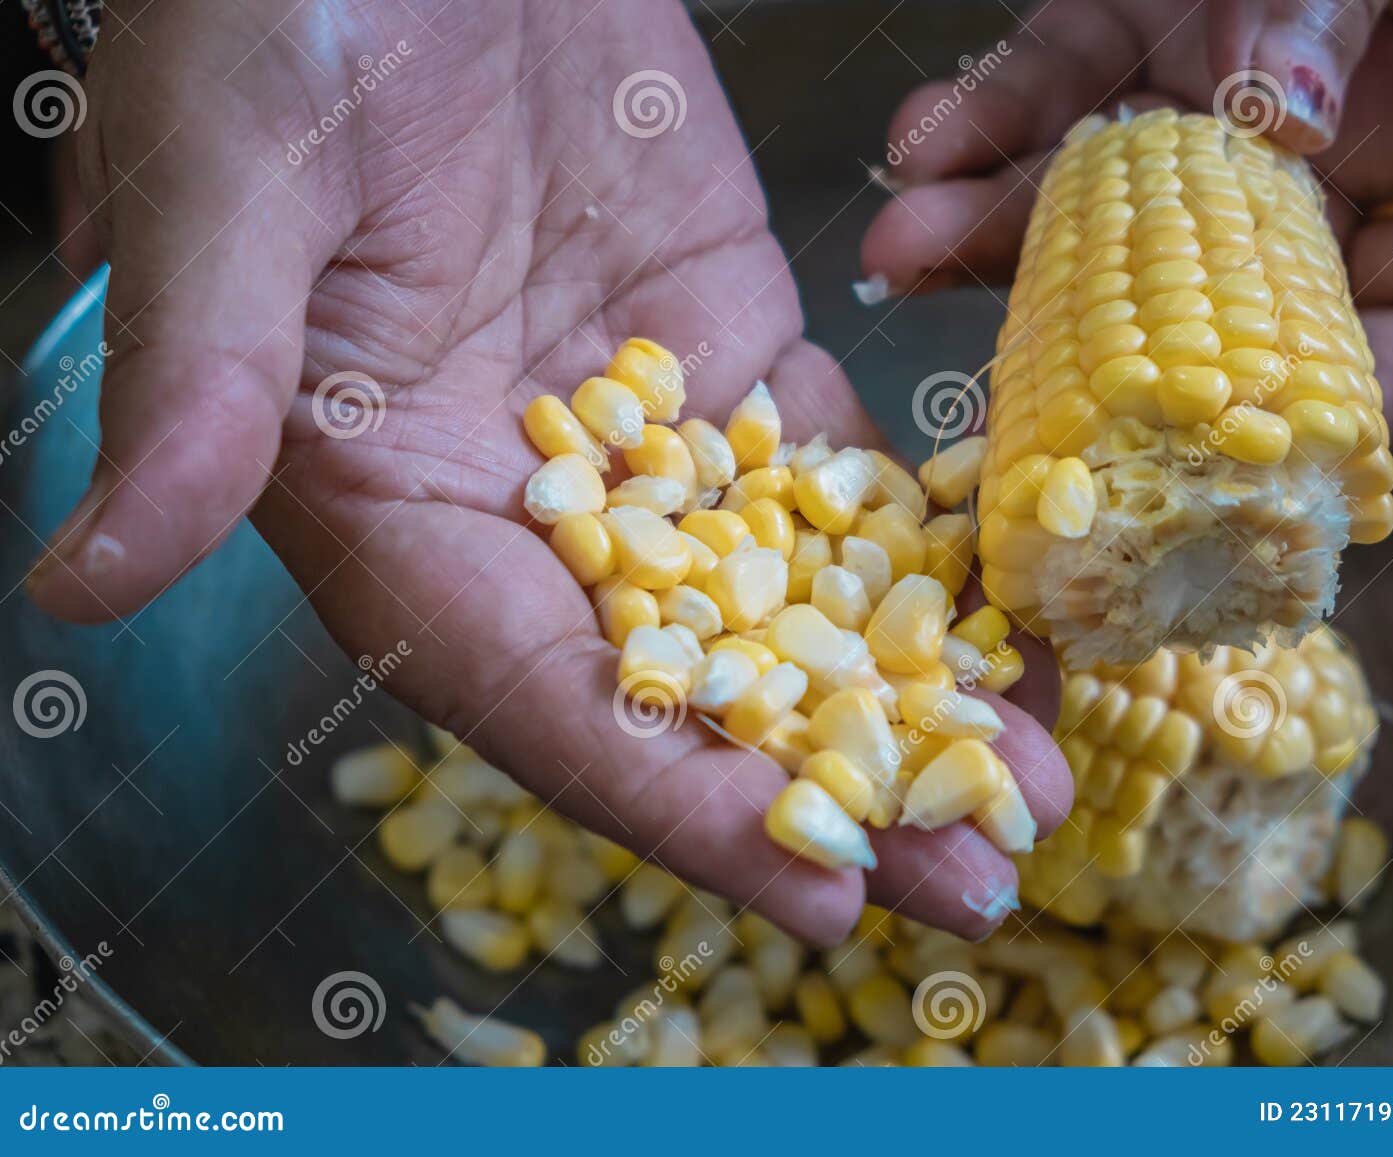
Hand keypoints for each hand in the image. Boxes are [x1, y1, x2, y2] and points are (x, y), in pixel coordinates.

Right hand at [26, 0, 1069, 942]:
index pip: (549, 699)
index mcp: (397, 512)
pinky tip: (1013, 614)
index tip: (820, 892)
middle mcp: (529, 509)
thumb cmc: (281, 20)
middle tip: (981, 878)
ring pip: (789, 600)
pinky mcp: (730, 353)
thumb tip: (81, 578)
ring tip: (1031, 770)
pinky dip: (926, 550)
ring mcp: (647, 439)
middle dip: (836, 789)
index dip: (680, 806)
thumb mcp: (230, 188)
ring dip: (909, 693)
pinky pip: (839, 477)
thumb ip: (194, 390)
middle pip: (695, 688)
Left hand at [861, 0, 1392, 443]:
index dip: (1361, 405)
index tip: (1250, 444)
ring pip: (1099, 208)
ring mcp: (1204, 112)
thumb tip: (1277, 105)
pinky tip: (921, 141)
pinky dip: (979, 118)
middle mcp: (1319, 165)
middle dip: (1087, 348)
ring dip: (991, 237)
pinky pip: (1045, 94)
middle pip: (1213, 301)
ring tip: (902, 252)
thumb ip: (1340, 7)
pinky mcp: (1120, 41)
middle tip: (994, 400)